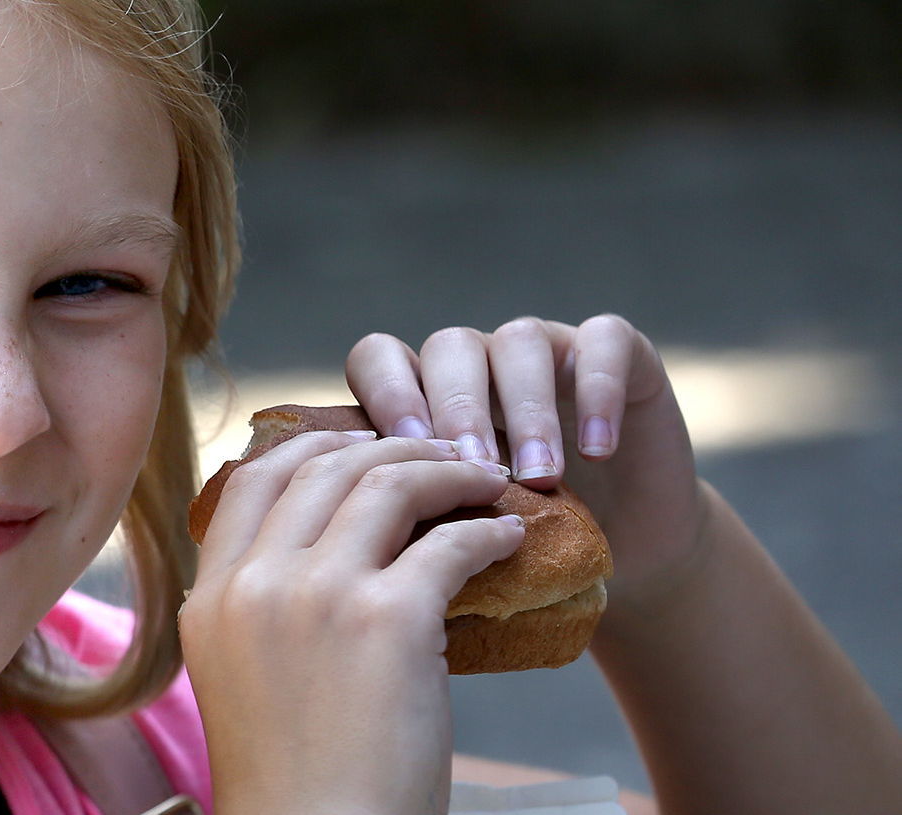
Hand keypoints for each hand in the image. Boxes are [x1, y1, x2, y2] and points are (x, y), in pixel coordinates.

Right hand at [182, 431, 524, 813]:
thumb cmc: (297, 781)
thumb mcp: (243, 677)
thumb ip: (261, 609)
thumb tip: (319, 554)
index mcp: (212, 598)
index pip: (255, 478)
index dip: (314, 447)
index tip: (361, 448)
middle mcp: (256, 583)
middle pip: (324, 467)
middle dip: (390, 449)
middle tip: (436, 454)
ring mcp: (319, 596)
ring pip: (388, 486)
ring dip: (447, 471)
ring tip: (485, 479)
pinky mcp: (389, 621)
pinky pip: (450, 543)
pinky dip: (488, 531)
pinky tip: (509, 539)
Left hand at [343, 314, 707, 614]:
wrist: (626, 565)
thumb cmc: (522, 557)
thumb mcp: (456, 540)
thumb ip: (406, 523)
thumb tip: (352, 547)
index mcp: (425, 395)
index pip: (379, 359)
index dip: (386, 396)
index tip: (401, 463)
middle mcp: (481, 364)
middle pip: (449, 348)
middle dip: (458, 411)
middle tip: (477, 472)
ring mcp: (549, 352)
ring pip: (519, 341)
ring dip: (526, 410)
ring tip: (540, 479)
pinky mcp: (621, 357)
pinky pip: (606, 343)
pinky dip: (600, 391)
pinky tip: (598, 450)